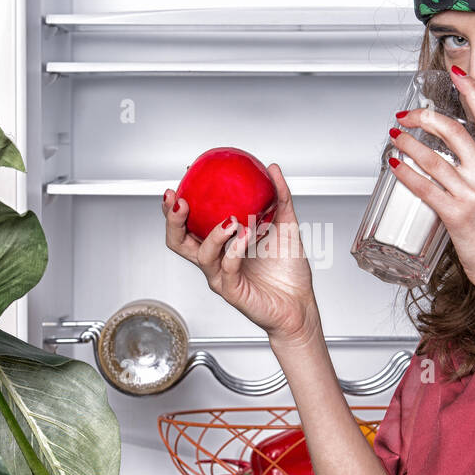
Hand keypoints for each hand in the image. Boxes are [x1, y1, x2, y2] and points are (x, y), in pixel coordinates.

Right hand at [162, 163, 318, 343]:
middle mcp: (216, 260)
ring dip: (214, 233)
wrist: (300, 304)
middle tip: (181, 202)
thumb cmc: (288, 272)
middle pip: (179, 242)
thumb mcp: (285, 226)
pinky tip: (244, 237)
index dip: (176, 207)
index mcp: (221, 245)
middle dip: (174, 220)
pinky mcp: (234, 292)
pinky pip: (227, 269)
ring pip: (202, 255)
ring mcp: (222, 277)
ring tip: (231, 220)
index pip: (188, 225)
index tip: (180, 185)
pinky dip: (234, 250)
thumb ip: (279, 198)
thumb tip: (273, 170)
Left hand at [389, 69, 474, 296]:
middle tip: (407, 115)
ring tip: (394, 137)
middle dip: (425, 117)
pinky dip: (406, 174)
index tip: (457, 75)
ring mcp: (473, 194)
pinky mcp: (457, 214)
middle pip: (454, 131)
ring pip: (434, 158)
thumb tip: (454, 163)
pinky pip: (426, 188)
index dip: (471, 92)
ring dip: (408, 144)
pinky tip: (394, 167)